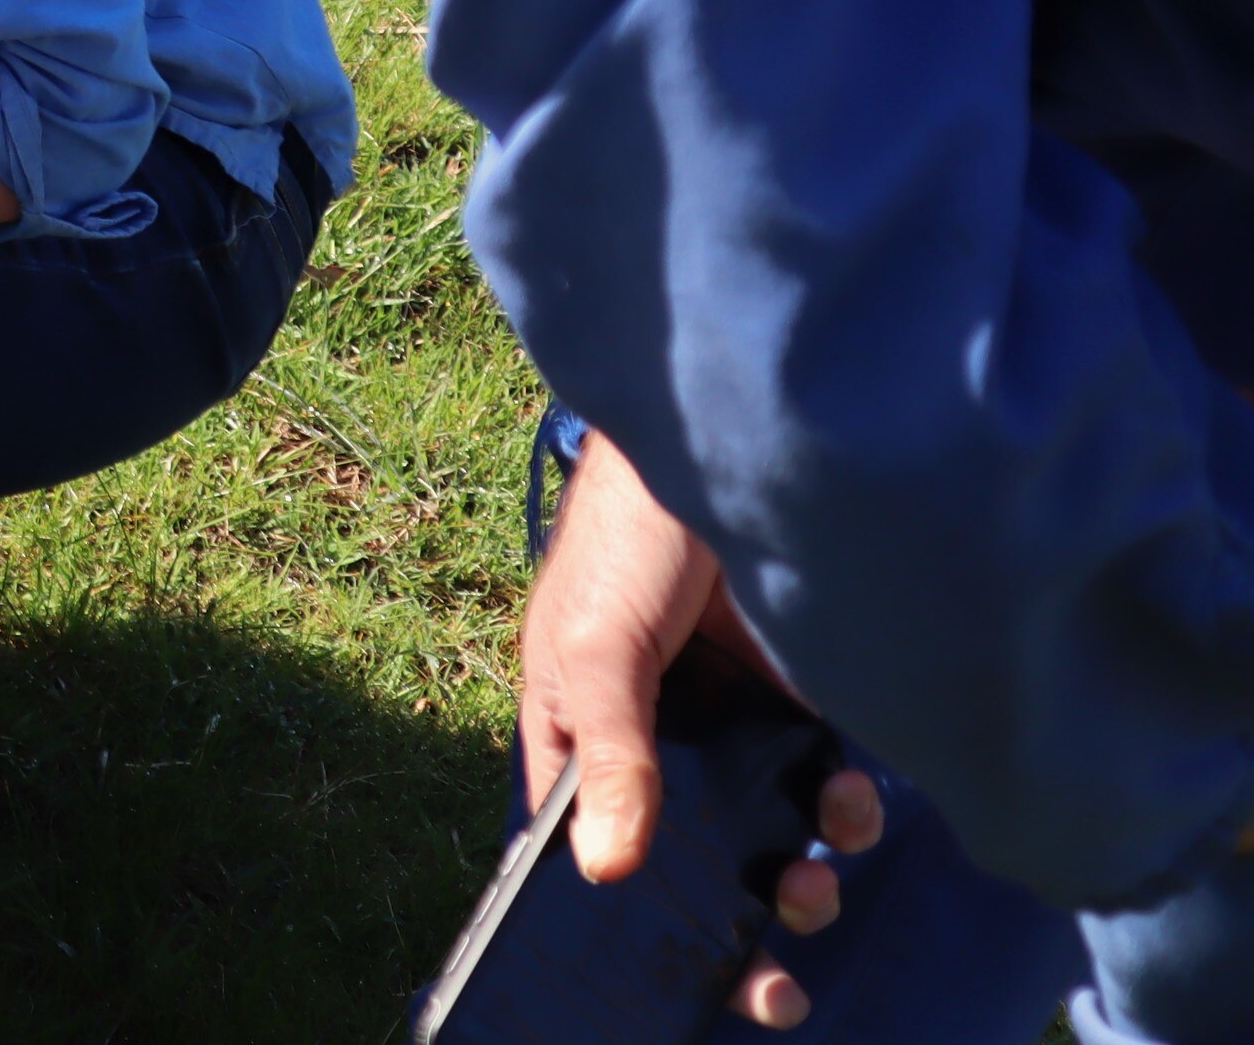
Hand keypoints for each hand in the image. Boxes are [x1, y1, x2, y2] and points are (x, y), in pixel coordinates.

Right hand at [521, 429, 886, 1028]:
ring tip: (815, 880)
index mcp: (579, 736)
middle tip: (773, 993)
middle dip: (729, 933)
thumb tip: (604, 870)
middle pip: (686, 866)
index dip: (622, 922)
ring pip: (763, 838)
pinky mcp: (803, 705)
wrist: (730, 443)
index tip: (671, 985)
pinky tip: (852, 803)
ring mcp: (733, 727)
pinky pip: (824, 787)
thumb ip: (611, 753)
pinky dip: (843, 814)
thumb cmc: (625, 538)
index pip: (589, 849)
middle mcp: (657, 744)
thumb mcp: (597, 642)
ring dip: (793, 878)